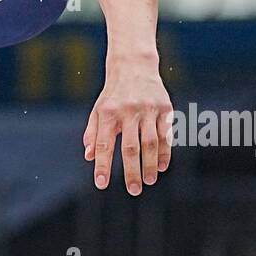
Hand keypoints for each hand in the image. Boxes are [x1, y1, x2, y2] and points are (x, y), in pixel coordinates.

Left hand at [82, 62, 171, 195]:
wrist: (134, 65)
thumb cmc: (113, 94)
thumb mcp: (98, 109)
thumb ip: (92, 132)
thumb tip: (89, 157)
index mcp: (108, 112)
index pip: (103, 143)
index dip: (102, 165)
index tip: (101, 184)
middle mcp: (128, 111)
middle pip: (131, 147)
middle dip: (132, 171)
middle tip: (133, 190)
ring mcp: (148, 109)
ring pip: (151, 142)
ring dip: (150, 165)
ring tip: (148, 181)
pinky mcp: (164, 108)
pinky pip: (166, 134)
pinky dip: (165, 152)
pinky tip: (161, 166)